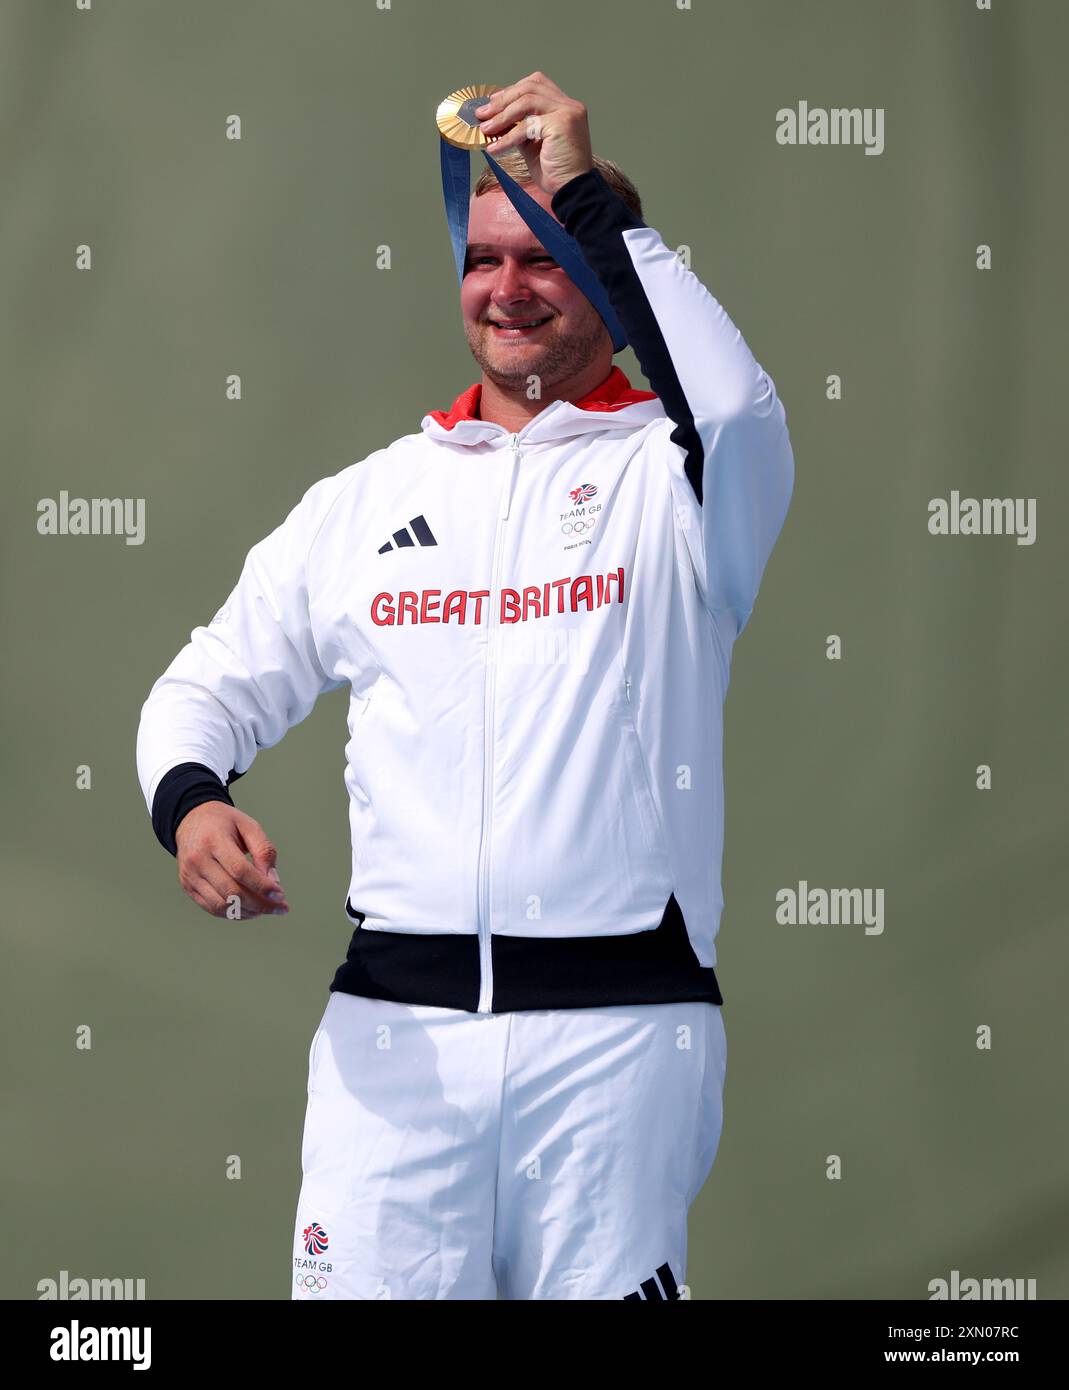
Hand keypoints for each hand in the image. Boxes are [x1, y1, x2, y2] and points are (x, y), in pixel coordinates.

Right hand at [175, 802, 289, 919]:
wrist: (191, 820)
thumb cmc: (224, 822)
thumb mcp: (249, 826)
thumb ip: (264, 851)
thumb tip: (273, 882)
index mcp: (213, 840)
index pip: (239, 870)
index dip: (262, 886)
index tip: (280, 895)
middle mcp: (197, 860)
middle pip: (231, 892)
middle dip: (259, 904)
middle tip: (280, 907)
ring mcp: (190, 875)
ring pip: (221, 905)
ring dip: (248, 912)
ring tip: (266, 909)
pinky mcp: (188, 886)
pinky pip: (212, 908)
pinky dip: (233, 913)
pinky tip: (250, 910)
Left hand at [473, 72, 592, 196]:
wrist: (574, 191)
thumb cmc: (557, 174)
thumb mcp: (534, 146)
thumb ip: (521, 130)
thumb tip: (497, 123)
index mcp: (566, 107)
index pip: (537, 84)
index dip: (513, 90)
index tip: (494, 102)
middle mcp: (569, 106)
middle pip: (530, 87)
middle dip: (503, 100)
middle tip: (482, 114)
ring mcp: (567, 112)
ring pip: (526, 101)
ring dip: (502, 115)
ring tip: (486, 129)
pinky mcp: (560, 124)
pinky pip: (526, 126)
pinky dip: (508, 137)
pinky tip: (495, 148)